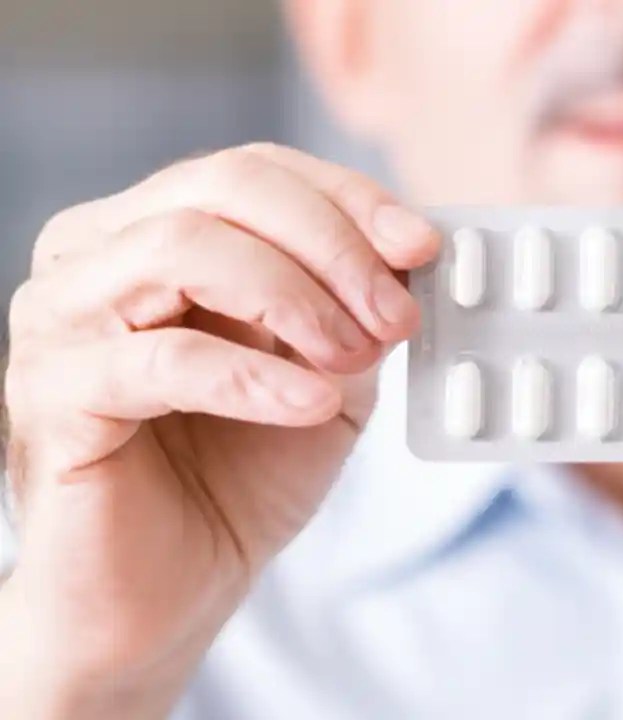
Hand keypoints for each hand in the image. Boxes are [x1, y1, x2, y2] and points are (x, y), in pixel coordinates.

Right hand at [1, 143, 438, 716]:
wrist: (169, 595)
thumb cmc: (240, 477)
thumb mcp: (326, 375)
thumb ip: (356, 311)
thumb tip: (411, 258)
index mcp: (151, 233)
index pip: (254, 172)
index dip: (347, 200)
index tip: (424, 247)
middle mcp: (92, 256)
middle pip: (221, 190)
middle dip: (332, 245)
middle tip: (399, 312)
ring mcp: (60, 322)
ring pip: (182, 250)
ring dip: (295, 299)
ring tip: (357, 356)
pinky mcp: (54, 398)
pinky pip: (161, 361)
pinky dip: (254, 375)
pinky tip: (312, 404)